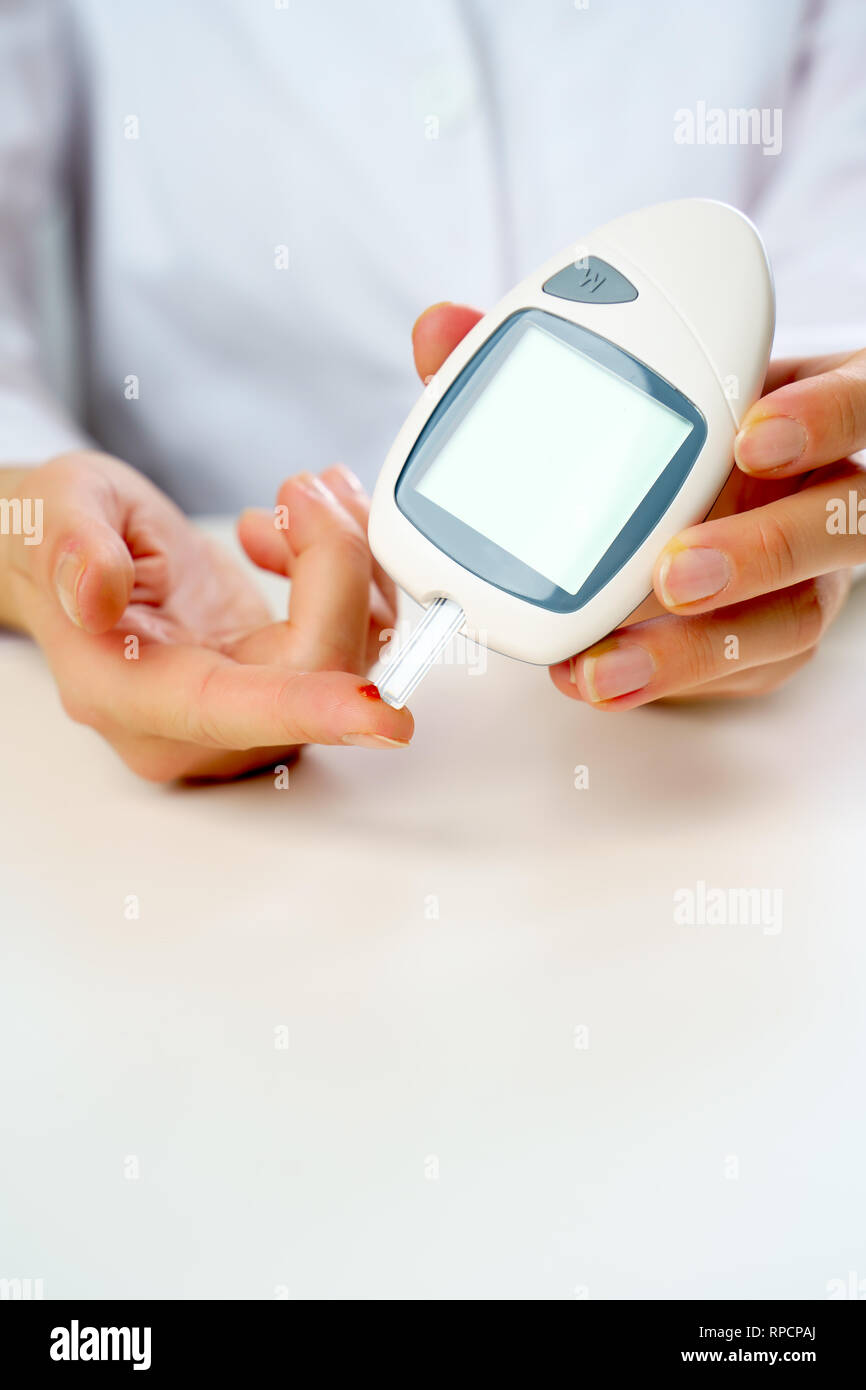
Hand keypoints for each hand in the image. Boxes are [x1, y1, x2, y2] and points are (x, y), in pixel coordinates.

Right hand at [0, 451, 412, 778]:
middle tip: (305, 491)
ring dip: (355, 565)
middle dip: (336, 568)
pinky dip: (354, 576)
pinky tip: (309, 524)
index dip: (310, 709)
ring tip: (309, 492)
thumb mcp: (53, 508)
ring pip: (349, 657)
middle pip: (312, 669)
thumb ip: (73, 548)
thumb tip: (97, 592)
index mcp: (126, 695)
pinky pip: (352, 644)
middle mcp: (194, 723)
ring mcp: (244, 710)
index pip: (231, 713)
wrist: (75, 553)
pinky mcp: (280, 681)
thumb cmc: (59, 538)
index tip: (381, 712)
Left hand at [413, 305, 865, 706]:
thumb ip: (545, 360)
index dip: (819, 416)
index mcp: (815, 412)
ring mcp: (812, 577)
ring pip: (793, 620)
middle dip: (760, 550)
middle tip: (674, 572)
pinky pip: (746, 674)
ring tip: (606, 667)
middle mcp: (827, 495)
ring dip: (698, 649)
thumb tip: (438, 331)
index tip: (750, 433)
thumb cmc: (692, 433)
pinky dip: (671, 680)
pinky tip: (601, 678)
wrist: (741, 495)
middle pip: (840, 525)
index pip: (856, 402)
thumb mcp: (644, 383)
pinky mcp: (777, 644)